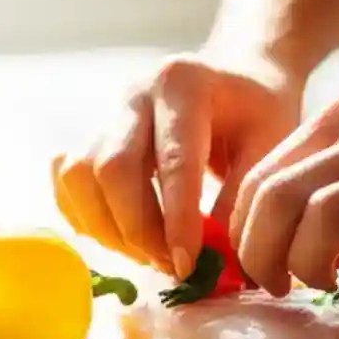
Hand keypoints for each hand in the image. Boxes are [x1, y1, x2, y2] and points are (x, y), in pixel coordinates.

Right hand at [52, 52, 301, 276]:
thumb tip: (215, 259)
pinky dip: (86, 217)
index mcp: (185, 85)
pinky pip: (67, 180)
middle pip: (113, 168)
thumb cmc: (258, 110)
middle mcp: (136, 94)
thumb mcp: (271, 144)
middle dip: (138, 230)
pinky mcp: (92, 133)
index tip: (187, 265)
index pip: (172, 161)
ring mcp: (107, 112)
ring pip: (80, 176)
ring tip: (147, 253)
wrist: (236, 73)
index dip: (176, 220)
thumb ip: (242, 197)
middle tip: (170, 265)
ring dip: (107, 228)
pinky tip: (121, 236)